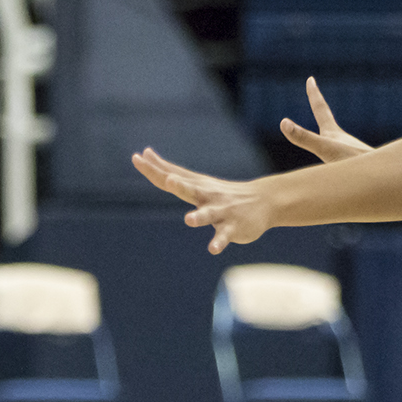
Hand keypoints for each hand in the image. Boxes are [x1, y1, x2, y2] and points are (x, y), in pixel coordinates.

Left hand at [132, 148, 276, 253]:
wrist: (264, 201)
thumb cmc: (221, 192)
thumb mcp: (196, 180)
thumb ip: (169, 170)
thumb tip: (145, 153)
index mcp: (195, 185)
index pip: (171, 175)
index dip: (154, 169)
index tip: (137, 157)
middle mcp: (207, 196)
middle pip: (190, 189)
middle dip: (179, 185)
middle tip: (169, 180)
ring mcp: (220, 211)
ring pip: (208, 214)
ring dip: (199, 216)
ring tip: (189, 220)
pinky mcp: (233, 227)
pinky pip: (224, 236)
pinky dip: (218, 242)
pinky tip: (212, 249)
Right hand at [279, 76, 373, 162]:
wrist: (387, 179)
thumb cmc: (357, 164)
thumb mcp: (326, 150)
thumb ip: (304, 138)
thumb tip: (283, 122)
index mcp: (334, 134)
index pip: (321, 109)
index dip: (314, 94)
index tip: (311, 79)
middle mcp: (343, 141)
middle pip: (328, 124)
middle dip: (321, 112)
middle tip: (316, 98)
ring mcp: (352, 154)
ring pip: (338, 144)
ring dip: (332, 140)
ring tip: (330, 140)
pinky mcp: (358, 168)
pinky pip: (345, 161)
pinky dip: (341, 161)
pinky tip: (349, 170)